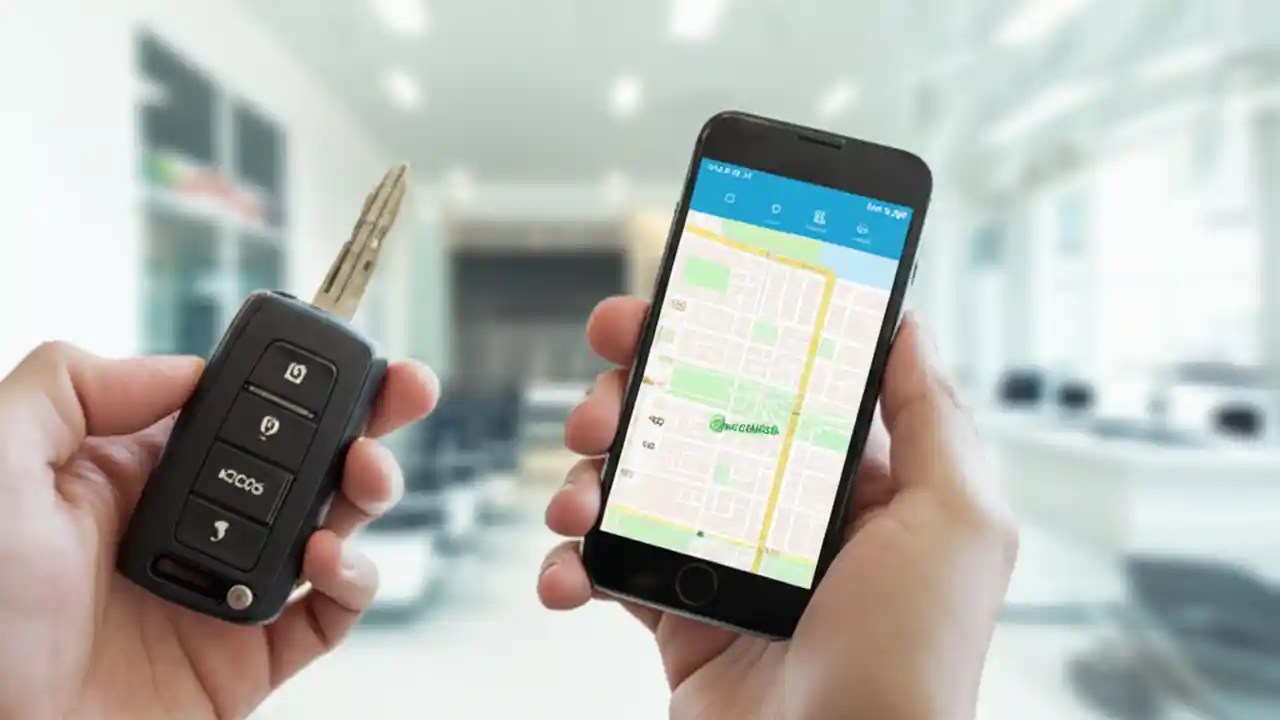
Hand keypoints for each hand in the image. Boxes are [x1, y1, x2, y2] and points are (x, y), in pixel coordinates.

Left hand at [0, 342, 437, 719]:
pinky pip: (328, 617)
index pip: (242, 407)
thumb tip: (185, 368)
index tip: (345, 350)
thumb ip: (72, 388)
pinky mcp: (250, 661)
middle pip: (307, 458)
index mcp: (139, 471)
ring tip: (366, 477)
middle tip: (407, 391)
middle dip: (366, 420)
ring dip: (367, 491)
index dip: (301, 376)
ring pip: (332, 526)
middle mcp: (196, 524)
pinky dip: (352, 584)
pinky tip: (328, 562)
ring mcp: (229, 591)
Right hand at [539, 297, 1018, 718]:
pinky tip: (570, 573)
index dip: (719, 332)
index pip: (777, 378)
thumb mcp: (959, 522)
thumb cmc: (913, 659)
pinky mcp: (678, 615)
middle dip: (633, 394)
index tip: (668, 303)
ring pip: (637, 482)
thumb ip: (933, 418)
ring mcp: (725, 562)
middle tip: (603, 395)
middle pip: (691, 418)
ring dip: (589, 474)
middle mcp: (784, 511)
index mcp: (851, 479)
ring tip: (579, 494)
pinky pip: (609, 566)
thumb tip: (908, 325)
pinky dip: (573, 563)